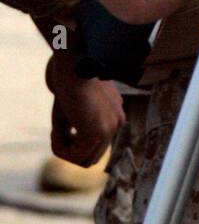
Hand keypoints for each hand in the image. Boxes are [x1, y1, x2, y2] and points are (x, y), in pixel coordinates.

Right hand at [46, 48, 123, 167]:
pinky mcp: (98, 132)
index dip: (74, 142)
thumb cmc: (70, 79)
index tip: (61, 128)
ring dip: (64, 150)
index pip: (97, 145)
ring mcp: (110, 128)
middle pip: (92, 157)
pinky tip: (56, 128)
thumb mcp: (74, 108)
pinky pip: (74, 156)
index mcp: (115, 114)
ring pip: (84, 160)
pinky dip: (60, 147)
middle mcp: (117, 122)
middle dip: (70, 150)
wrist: (74, 63)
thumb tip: (70, 151)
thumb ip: (76, 128)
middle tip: (58, 131)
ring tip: (56, 129)